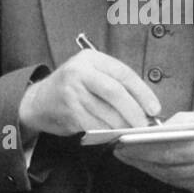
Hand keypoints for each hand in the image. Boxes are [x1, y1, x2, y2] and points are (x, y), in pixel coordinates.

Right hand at [17, 49, 159, 137]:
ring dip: (122, 125)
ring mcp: (72, 92)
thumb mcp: (92, 73)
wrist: (39, 100)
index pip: (123, 73)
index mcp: (91, 58)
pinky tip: (114, 134)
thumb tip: (145, 104)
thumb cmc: (73, 87)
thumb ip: (115, 83)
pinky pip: (95, 125)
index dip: (142, 92)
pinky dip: (108, 132)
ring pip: (105, 112)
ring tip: (130, 130)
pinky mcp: (68, 111)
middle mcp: (80, 72)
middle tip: (143, 124)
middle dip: (133, 111)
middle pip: (114, 92)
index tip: (154, 108)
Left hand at [111, 112, 193, 192]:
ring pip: (167, 177)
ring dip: (145, 168)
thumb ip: (183, 122)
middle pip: (163, 166)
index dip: (142, 149)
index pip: (167, 150)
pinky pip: (177, 183)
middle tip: (117, 151)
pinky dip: (160, 174)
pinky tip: (148, 165)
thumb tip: (157, 127)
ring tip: (128, 158)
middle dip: (137, 159)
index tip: (123, 142)